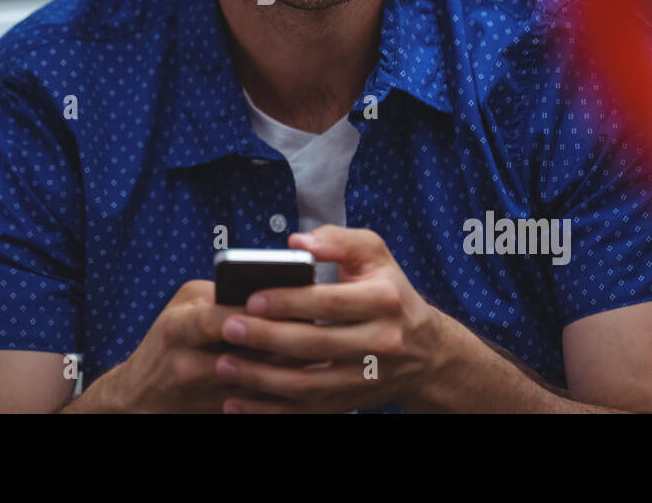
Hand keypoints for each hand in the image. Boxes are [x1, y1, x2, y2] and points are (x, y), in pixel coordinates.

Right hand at [94, 279, 318, 411]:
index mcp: (178, 327)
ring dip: (291, 365)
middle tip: (320, 323)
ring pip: (259, 380)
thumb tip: (262, 286)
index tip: (290, 300)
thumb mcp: (178, 308)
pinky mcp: (218, 412)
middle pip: (248, 352)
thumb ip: (216, 295)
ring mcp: (204, 392)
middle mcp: (189, 363)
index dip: (255, 312)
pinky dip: (282, 387)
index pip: (219, 318)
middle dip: (285, 337)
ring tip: (322, 347)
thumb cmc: (164, 343)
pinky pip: (258, 401)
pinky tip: (305, 374)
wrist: (140, 398)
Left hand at [210, 225, 447, 412]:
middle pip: (316, 344)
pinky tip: (238, 402)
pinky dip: (270, 410)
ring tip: (225, 365)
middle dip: (267, 338)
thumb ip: (337, 240)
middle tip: (229, 328)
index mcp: (383, 300)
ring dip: (262, 379)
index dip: (288, 301)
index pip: (329, 302)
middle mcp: (380, 342)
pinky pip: (307, 410)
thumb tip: (298, 243)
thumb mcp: (374, 254)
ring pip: (309, 385)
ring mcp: (367, 378)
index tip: (251, 299)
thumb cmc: (389, 291)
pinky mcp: (352, 402)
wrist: (426, 350)